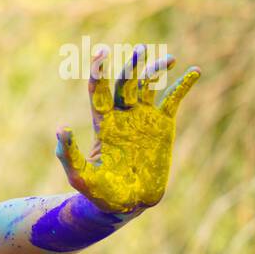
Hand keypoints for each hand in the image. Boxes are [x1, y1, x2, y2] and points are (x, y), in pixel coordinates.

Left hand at [55, 44, 200, 212]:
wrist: (127, 203)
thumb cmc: (99, 192)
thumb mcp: (80, 176)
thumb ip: (69, 154)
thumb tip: (61, 128)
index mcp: (102, 122)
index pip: (98, 90)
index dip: (98, 71)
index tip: (101, 54)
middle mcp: (122, 115)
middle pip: (126, 83)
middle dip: (132, 66)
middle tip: (140, 50)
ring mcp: (144, 119)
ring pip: (149, 86)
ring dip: (156, 70)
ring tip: (169, 58)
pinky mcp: (163, 127)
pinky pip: (173, 100)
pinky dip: (183, 86)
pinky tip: (193, 71)